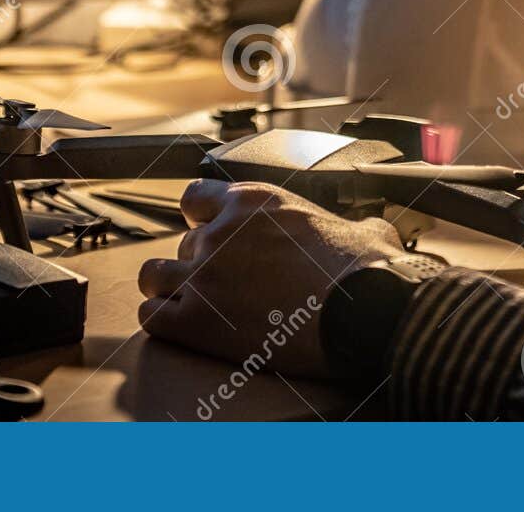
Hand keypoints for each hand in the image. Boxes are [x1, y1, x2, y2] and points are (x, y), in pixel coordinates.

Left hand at [137, 181, 404, 377]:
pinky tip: (182, 327)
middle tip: (223, 284)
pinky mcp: (196, 320)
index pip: (196, 197)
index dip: (202, 218)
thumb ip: (356, 224)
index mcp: (255, 201)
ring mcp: (203, 275)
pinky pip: (151, 316)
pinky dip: (162, 322)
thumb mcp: (366, 230)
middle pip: (182, 242)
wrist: (364, 312)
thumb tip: (372, 230)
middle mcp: (221, 231)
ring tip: (191, 304)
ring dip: (169, 289)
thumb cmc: (367, 271)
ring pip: (153, 275)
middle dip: (197, 262)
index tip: (214, 233)